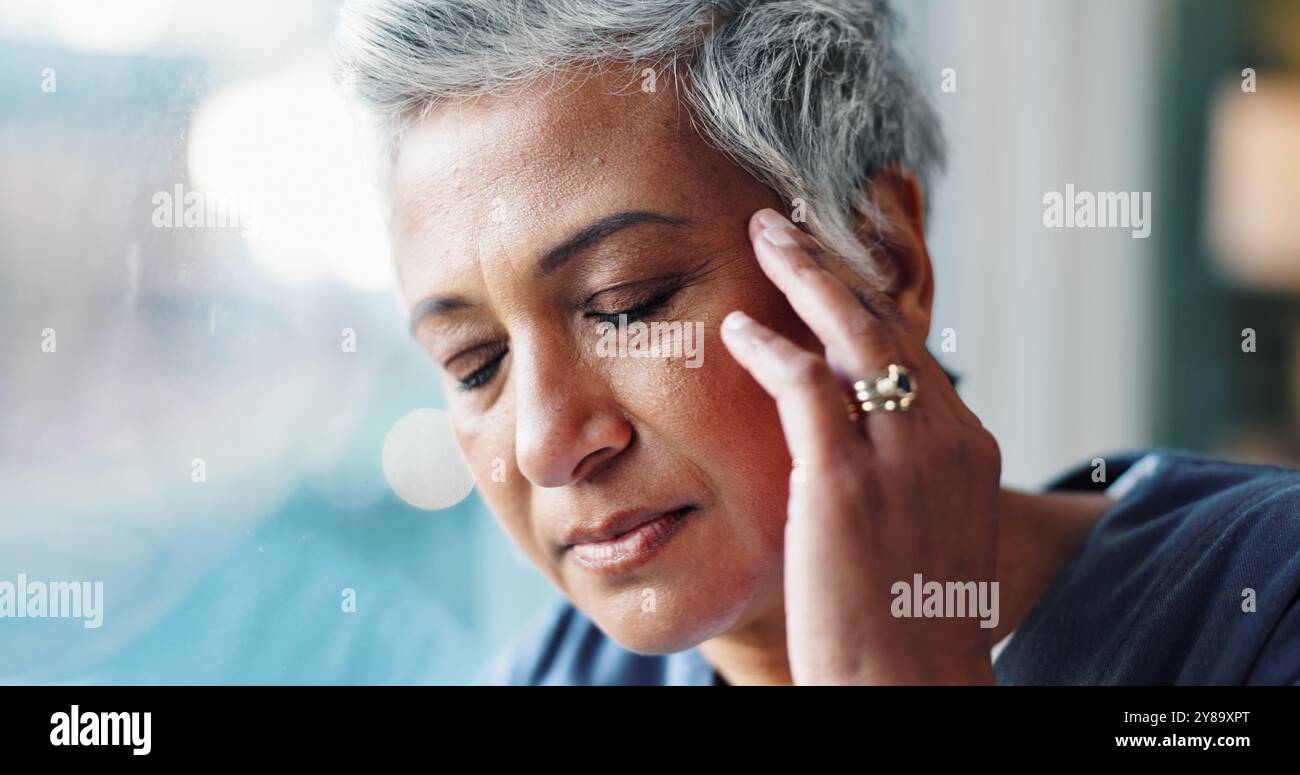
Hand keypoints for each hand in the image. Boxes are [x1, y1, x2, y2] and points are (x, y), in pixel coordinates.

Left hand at [719, 208, 1001, 684]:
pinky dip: (768, 345)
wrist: (913, 691)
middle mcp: (946, 440)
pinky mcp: (847, 482)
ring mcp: (901, 458)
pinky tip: (736, 326)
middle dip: (836, 265)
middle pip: (887, 325)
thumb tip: (855, 445)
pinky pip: (805, 384)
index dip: (866, 300)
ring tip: (764, 236)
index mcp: (968, 449)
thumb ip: (901, 475)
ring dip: (803, 276)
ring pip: (852, 333)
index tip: (831, 266)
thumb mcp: (922, 535)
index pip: (913, 349)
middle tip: (791, 222)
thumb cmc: (906, 625)